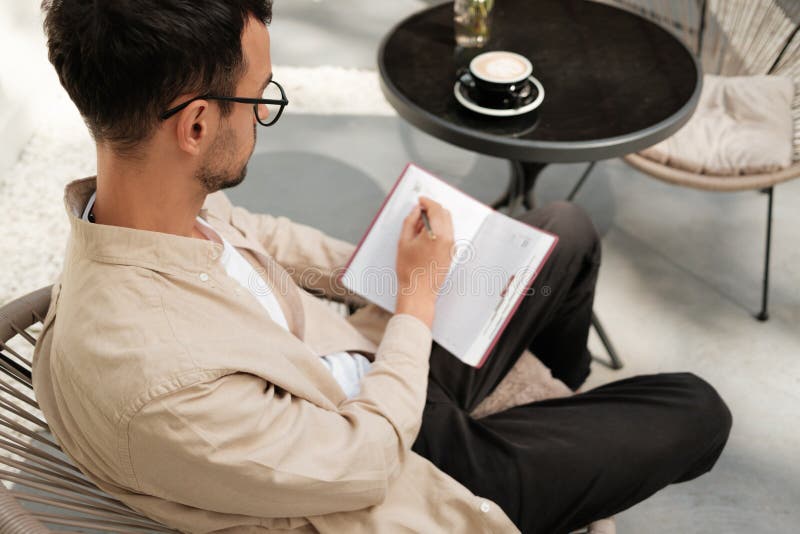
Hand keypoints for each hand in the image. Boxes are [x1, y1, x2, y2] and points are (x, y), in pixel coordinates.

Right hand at [395, 196, 454, 325]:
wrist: (418, 292)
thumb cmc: (409, 270)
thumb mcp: (404, 242)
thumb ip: (410, 221)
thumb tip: (416, 210)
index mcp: (437, 234)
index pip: (436, 209)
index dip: (427, 202)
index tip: (420, 200)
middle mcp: (448, 239)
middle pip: (444, 214)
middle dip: (432, 209)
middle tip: (418, 212)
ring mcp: (451, 247)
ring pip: (447, 223)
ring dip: (436, 219)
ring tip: (419, 228)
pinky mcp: (451, 254)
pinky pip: (447, 234)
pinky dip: (439, 229)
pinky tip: (425, 237)